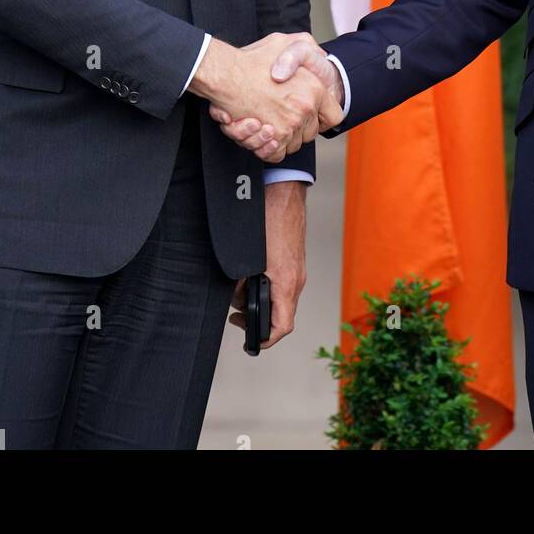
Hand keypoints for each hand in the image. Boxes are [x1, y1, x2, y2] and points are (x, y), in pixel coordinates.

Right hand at [190, 32, 341, 160]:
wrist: (224, 73)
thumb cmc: (252, 59)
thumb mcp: (286, 42)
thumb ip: (305, 49)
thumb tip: (318, 56)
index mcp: (314, 88)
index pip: (333, 116)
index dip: (321, 115)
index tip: (310, 114)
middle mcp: (305, 108)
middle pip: (310, 133)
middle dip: (297, 127)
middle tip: (279, 115)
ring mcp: (289, 125)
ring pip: (292, 144)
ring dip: (279, 137)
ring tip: (264, 121)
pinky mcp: (272, 139)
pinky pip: (277, 153)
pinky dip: (267, 148)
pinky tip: (258, 131)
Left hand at [229, 181, 306, 348]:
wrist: (283, 192)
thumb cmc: (269, 218)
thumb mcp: (248, 256)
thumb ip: (242, 281)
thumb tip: (236, 295)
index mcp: (286, 282)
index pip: (283, 325)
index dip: (266, 339)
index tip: (252, 341)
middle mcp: (296, 279)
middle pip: (281, 313)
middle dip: (257, 316)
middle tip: (237, 311)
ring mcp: (297, 269)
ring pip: (280, 297)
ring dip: (260, 299)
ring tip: (240, 287)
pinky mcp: (294, 259)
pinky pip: (282, 282)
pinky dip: (266, 285)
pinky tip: (251, 273)